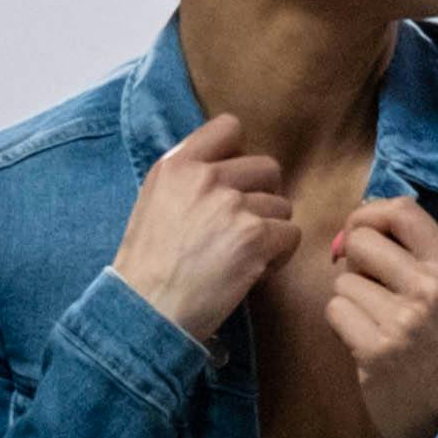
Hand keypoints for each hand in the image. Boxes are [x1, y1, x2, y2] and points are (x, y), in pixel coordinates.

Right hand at [108, 115, 294, 340]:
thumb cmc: (148, 267)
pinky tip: (255, 270)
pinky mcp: (255, 236)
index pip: (228, 127)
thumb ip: (189, 180)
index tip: (234, 183)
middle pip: (267, 167)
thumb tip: (229, 175)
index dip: (240, 156)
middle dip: (264, 196)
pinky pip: (290, 235)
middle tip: (247, 225)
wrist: (147, 310)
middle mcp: (206, 177)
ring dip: (270, 230)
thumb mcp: (155, 204)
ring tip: (244, 255)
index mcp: (177, 165)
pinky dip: (279, 255)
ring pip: (281, 205)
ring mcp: (233, 204)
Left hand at [324, 194, 437, 437]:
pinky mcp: (375, 350)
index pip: (403, 211)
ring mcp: (404, 321)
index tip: (362, 235)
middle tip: (367, 287)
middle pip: (363, 240)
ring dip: (349, 299)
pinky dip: (342, 324)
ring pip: (343, 279)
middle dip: (353, 260)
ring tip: (374, 322)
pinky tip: (363, 342)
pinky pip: (335, 310)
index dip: (370, 215)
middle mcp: (432, 289)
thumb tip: (355, 226)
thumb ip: (413, 256)